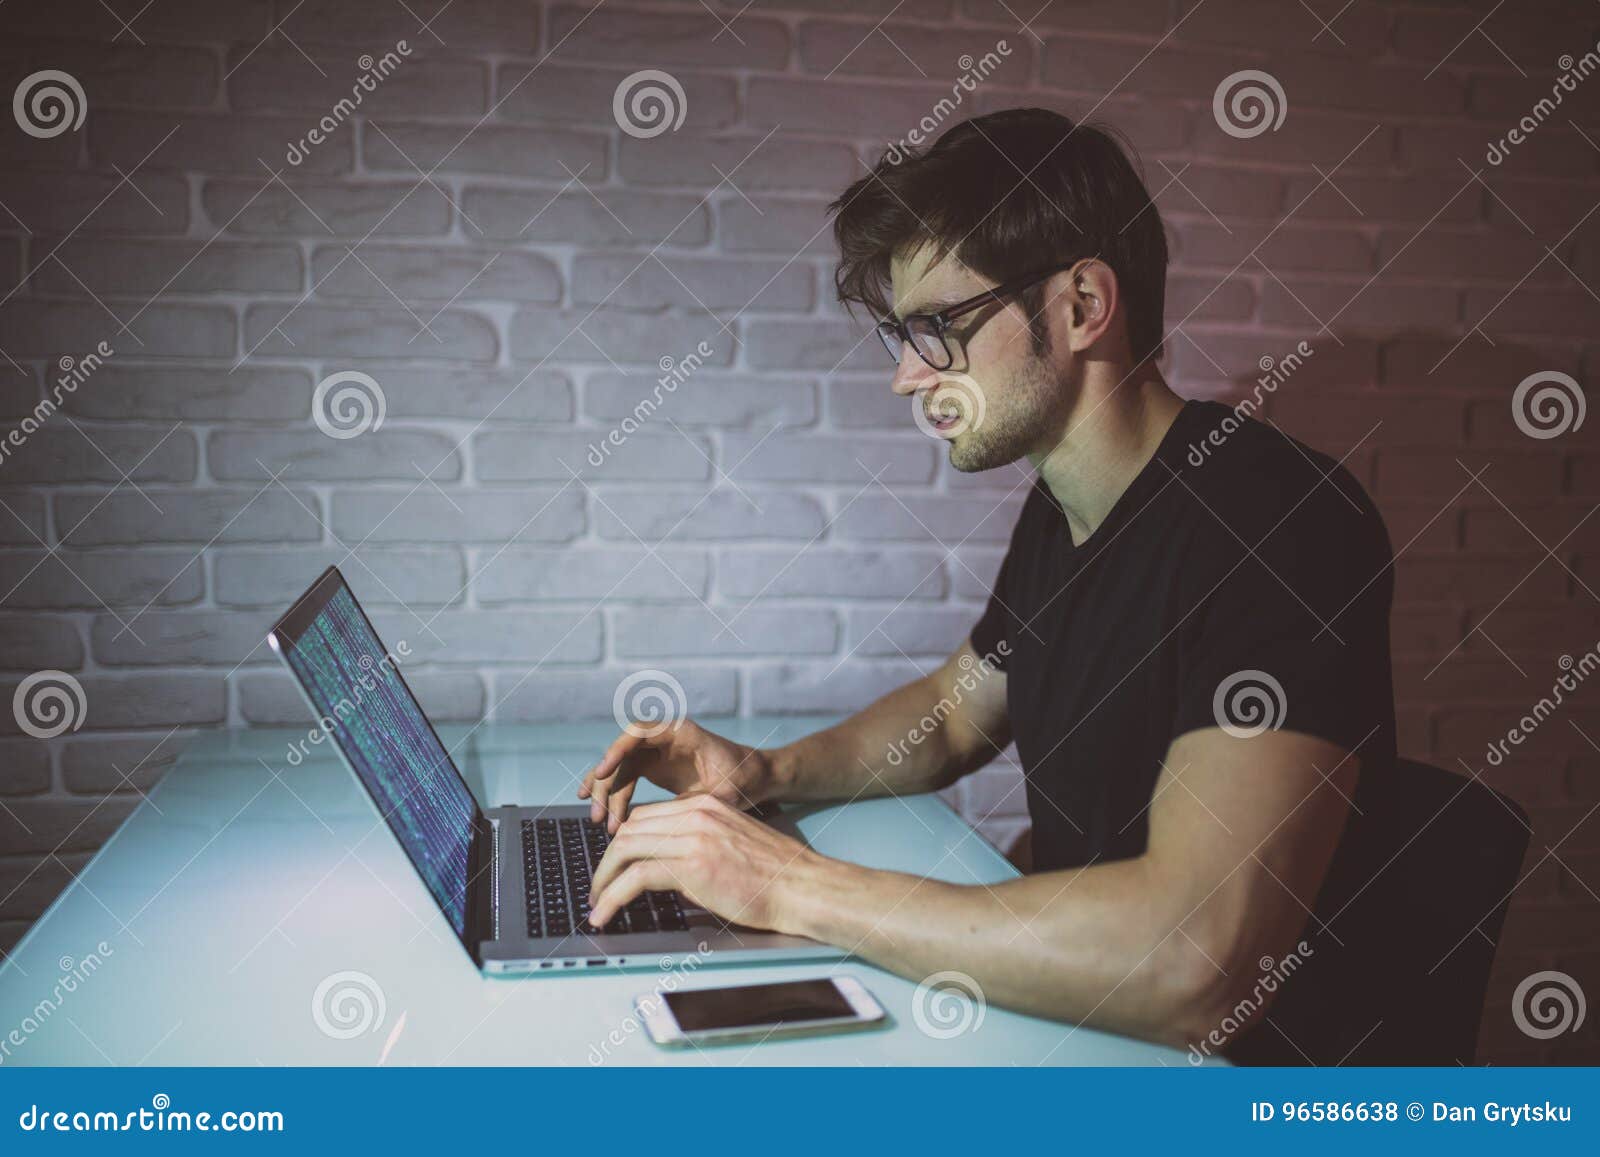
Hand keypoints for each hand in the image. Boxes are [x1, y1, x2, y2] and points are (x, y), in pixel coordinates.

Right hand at [577, 717, 775, 831]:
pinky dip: (614, 797)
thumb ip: (689, 803)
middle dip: (605, 783)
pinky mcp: (652, 768)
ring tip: (600, 823)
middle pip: (621, 753)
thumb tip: (656, 824)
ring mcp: (655, 752)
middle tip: (598, 815)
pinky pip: (625, 779)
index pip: (640, 732)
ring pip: (618, 768)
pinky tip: (605, 817)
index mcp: (682, 732)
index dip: (617, 749)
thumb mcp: (722, 794)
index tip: (602, 772)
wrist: (756, 778)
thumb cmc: (744, 780)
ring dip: (606, 794)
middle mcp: (663, 737)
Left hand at [586, 794, 822, 933]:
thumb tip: (664, 870)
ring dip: (602, 880)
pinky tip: (603, 914)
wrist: (802, 886)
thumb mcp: (730, 845)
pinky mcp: (690, 866)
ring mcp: (691, 837)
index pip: (645, 817)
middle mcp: (694, 814)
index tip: (613, 868)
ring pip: (624, 850)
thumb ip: (697, 846)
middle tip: (598, 888)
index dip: (622, 844)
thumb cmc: (774, 875)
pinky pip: (633, 878)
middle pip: (629, 831)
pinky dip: (610, 898)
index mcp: (704, 806)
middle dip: (606, 862)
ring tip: (595, 904)